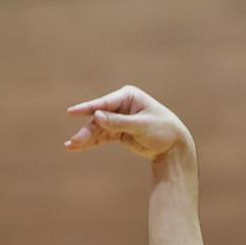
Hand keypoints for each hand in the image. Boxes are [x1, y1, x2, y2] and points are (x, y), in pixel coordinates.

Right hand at [63, 85, 191, 159]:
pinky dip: (92, 143)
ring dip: (86, 138)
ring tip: (71, 147)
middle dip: (87, 130)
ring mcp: (118, 119)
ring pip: (98, 129)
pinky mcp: (118, 132)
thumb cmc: (163, 130)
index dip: (87, 108)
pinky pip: (102, 137)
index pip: (104, 103)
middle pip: (99, 118)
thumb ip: (119, 122)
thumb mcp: (141, 126)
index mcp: (129, 96)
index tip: (71, 112)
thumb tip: (96, 116)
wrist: (174, 147)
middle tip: (74, 141)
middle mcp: (121, 106)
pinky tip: (78, 148)